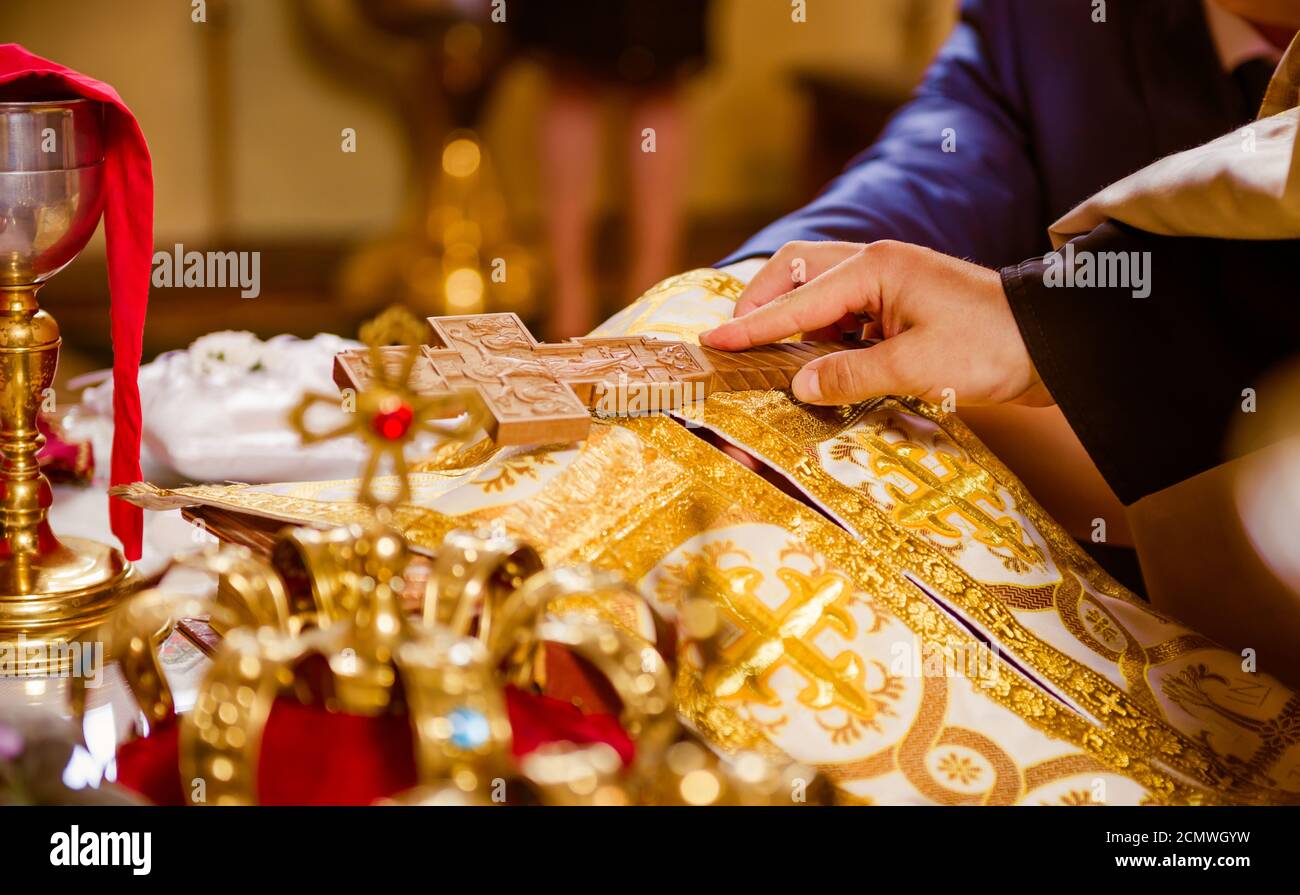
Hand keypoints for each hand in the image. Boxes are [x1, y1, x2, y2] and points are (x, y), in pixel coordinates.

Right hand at [702, 240, 1051, 407]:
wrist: (1054, 344)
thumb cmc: (991, 348)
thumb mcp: (916, 367)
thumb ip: (850, 375)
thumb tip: (798, 385)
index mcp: (875, 268)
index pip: (796, 299)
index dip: (751, 326)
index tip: (712, 343)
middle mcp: (877, 264)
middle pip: (797, 271)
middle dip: (762, 304)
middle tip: (736, 341)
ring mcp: (890, 282)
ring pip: (819, 289)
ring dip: (791, 317)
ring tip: (768, 354)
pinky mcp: (902, 304)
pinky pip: (844, 310)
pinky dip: (821, 331)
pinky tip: (818, 361)